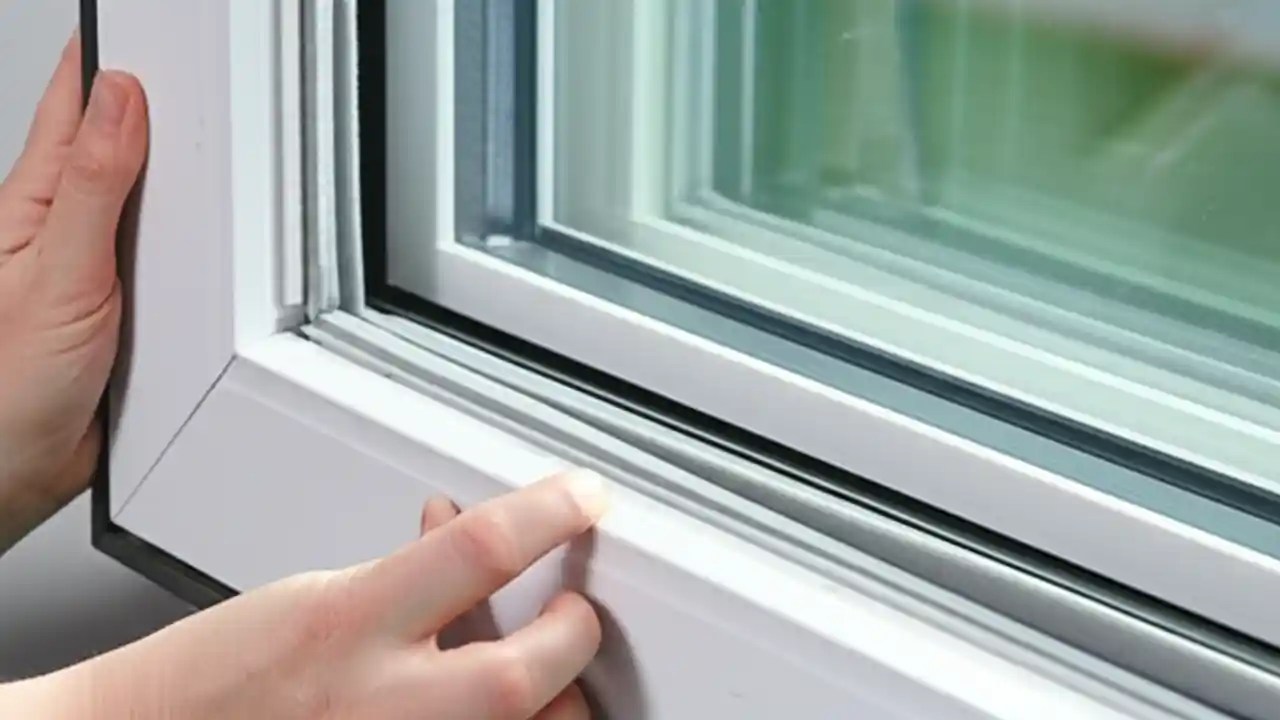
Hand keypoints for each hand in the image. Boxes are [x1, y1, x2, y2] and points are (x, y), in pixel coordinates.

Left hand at [0, 36, 147, 549]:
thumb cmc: (6, 383)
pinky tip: (198, 221)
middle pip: (116, 138)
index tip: (143, 21)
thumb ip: (95, 187)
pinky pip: (163, 254)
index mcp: (37, 199)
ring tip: (196, 117)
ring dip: (175, 164)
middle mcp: (64, 223)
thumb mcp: (59, 275)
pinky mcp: (122, 304)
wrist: (12, 469)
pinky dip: (188, 233)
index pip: (76, 101)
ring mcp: (94, 263)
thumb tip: (120, 98)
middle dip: (152, 95)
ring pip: (146, 195)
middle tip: (179, 54)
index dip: (109, 55)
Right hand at [18, 471, 607, 719]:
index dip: (552, 513)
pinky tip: (483, 702)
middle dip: (574, 634)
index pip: (482, 550)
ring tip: (541, 666)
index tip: (585, 499)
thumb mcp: (314, 591)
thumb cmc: (210, 677)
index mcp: (346, 623)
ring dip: (551, 699)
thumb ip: (403, 570)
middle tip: (574, 609)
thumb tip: (463, 530)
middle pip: (528, 673)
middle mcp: (375, 705)